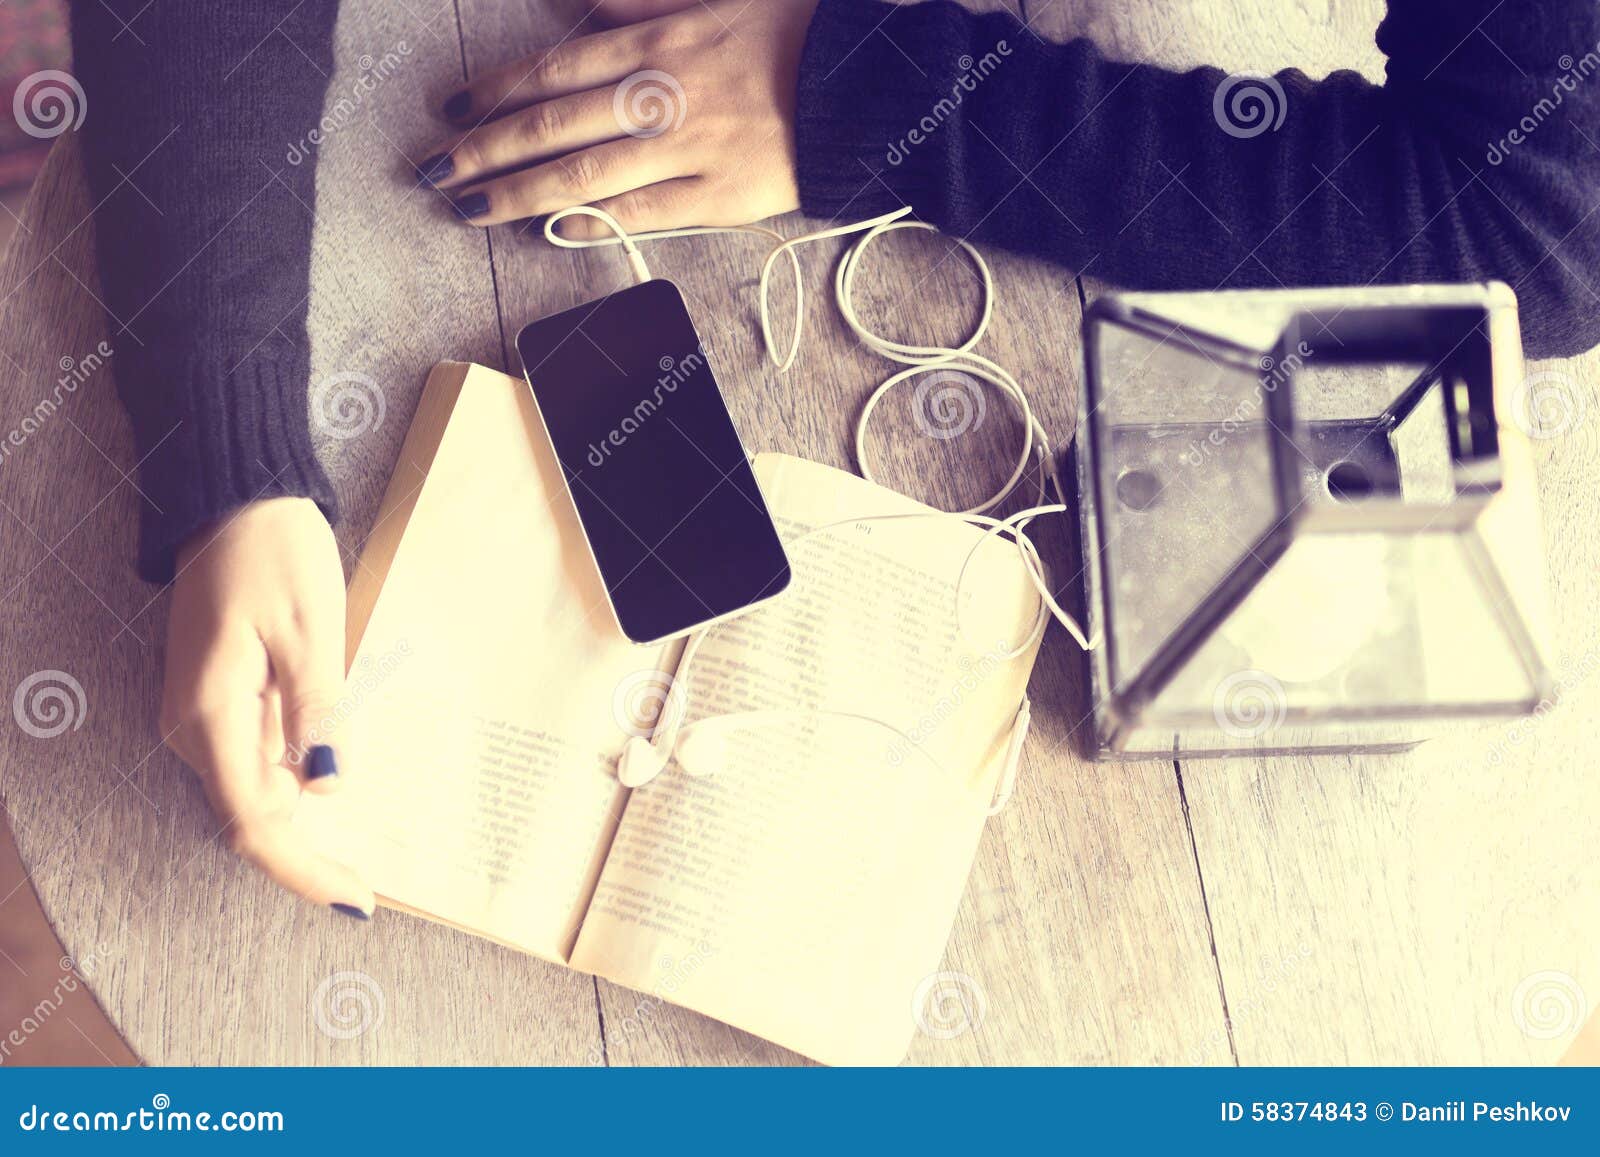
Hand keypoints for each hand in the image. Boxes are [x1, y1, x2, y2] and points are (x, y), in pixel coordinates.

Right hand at [160, 497, 372, 917]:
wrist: (234, 498)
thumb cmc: (276, 553)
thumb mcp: (313, 632)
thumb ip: (318, 713)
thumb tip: (324, 787)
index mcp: (212, 714)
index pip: (254, 823)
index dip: (302, 869)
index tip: (353, 899)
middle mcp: (194, 725)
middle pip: (251, 817)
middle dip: (306, 857)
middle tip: (364, 891)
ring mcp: (202, 712)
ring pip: (253, 792)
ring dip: (302, 826)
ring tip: (361, 855)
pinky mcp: (219, 697)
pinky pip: (254, 758)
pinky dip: (293, 783)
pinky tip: (334, 793)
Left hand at [419, 0, 819, 236]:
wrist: (865, 88)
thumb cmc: (788, 37)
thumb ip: (638, 0)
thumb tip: (574, 2)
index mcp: (660, 42)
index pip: (557, 67)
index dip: (498, 90)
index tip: (456, 109)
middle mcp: (665, 96)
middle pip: (555, 125)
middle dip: (487, 149)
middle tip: (436, 171)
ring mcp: (691, 152)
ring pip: (587, 175)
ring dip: (520, 193)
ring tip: (472, 207)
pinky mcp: (723, 199)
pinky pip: (645, 214)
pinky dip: (595, 223)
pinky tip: (551, 230)